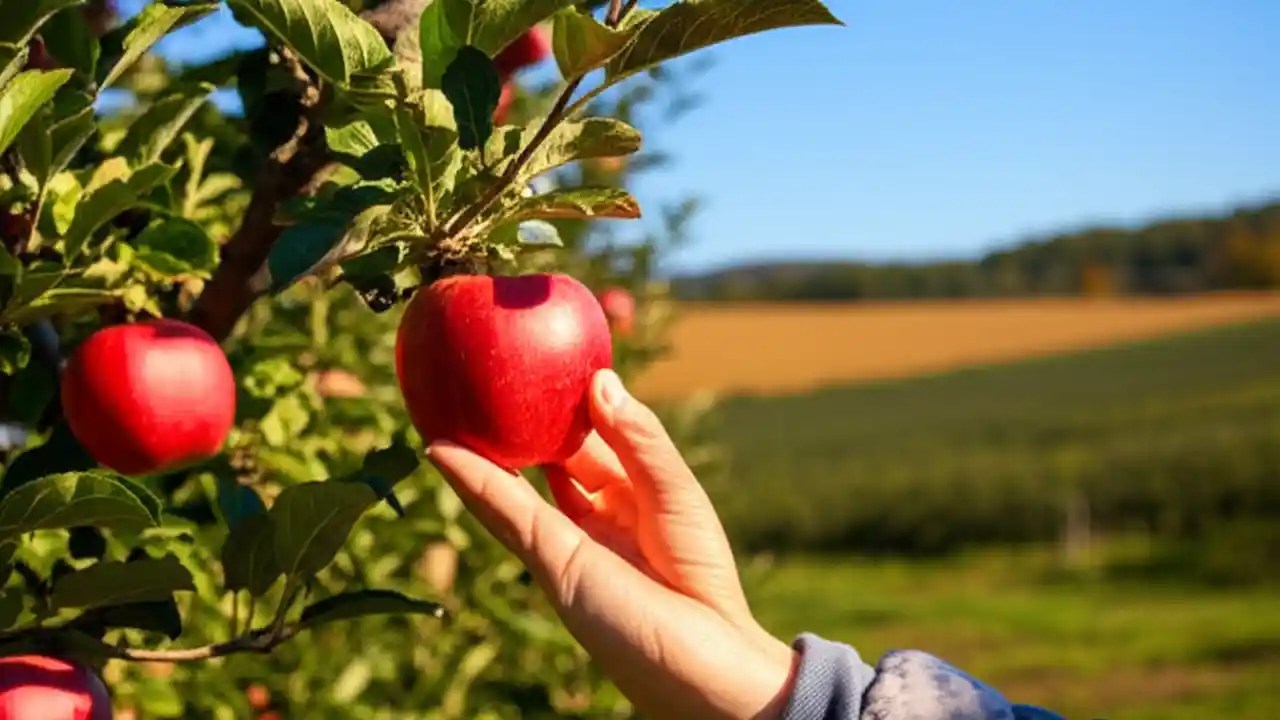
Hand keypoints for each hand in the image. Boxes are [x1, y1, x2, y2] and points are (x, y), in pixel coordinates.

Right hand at [427, 370, 796, 718]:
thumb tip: (600, 380)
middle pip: (546, 460)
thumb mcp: (673, 491)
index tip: (545, 366)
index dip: (569, 405)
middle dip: (519, 424)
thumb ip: (637, 438)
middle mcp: (591, 518)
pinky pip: (505, 511)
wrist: (705, 662)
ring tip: (442, 407)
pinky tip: (440, 449)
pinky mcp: (548, 563)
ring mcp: (563, 541)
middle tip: (484, 379)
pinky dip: (473, 480)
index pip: (590, 441)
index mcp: (627, 498)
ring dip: (477, 451)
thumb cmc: (702, 578)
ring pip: (510, 485)